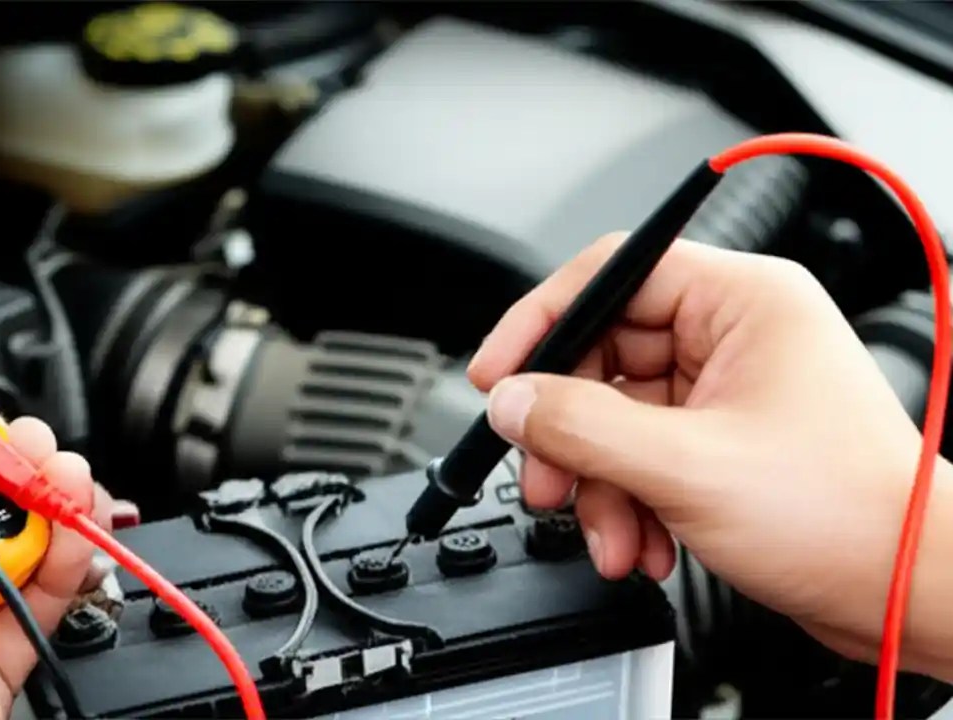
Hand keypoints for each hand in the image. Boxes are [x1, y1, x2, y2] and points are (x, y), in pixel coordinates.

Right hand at [470, 234, 952, 679]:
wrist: (900, 591)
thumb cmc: (843, 514)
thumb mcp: (686, 466)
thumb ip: (582, 425)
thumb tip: (513, 402)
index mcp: (741, 301)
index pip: (611, 273)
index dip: (542, 320)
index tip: (499, 372)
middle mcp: (731, 335)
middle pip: (601, 356)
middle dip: (569, 432)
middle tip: (547, 477)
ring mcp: (723, 389)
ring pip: (613, 416)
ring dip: (597, 483)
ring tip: (610, 536)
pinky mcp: (718, 439)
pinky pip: (638, 453)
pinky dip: (625, 501)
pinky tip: (641, 543)